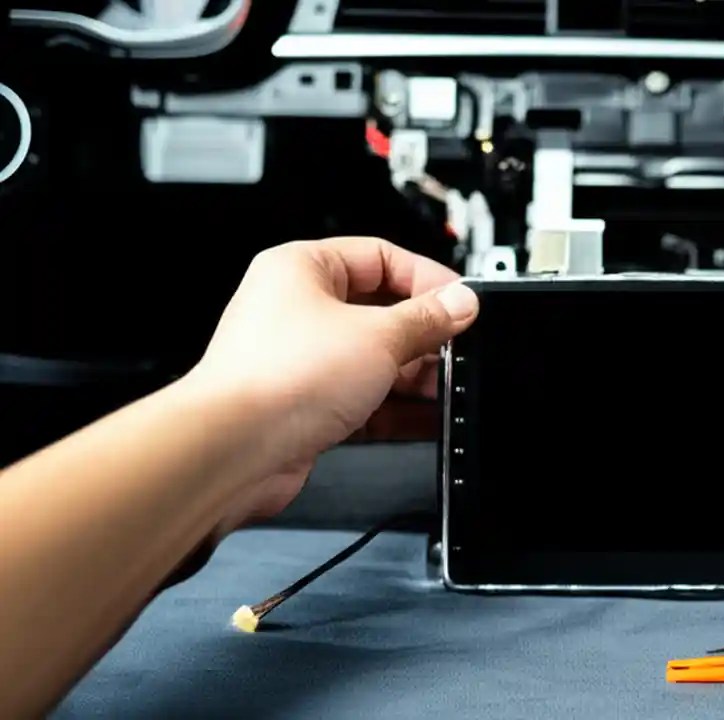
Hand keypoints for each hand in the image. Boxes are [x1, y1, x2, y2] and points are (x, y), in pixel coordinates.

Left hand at [187, 236, 478, 534]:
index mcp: (302, 269)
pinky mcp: (307, 405)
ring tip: (447, 386)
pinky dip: (395, 407)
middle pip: (380, 310)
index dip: (426, 279)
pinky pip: (363, 399)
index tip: (459, 303)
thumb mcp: (378, 336)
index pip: (380, 257)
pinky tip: (426, 417)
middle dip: (423, 333)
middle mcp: (297, 310)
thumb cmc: (278, 379)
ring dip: (413, 374)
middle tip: (456, 347)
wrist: (235, 450)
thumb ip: (428, 319)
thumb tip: (460, 303)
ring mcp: (301, 360)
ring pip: (373, 358)